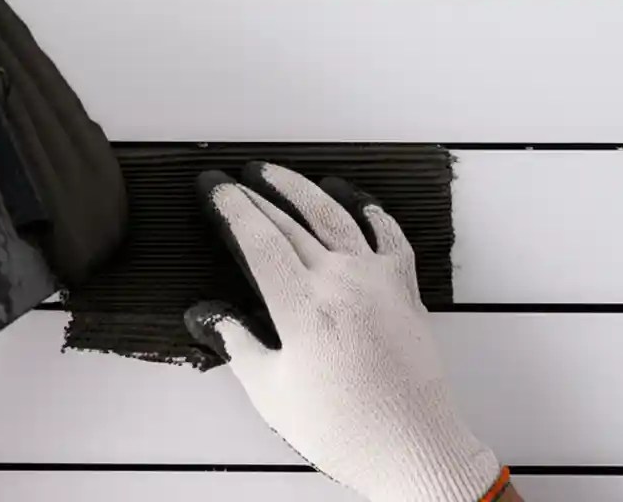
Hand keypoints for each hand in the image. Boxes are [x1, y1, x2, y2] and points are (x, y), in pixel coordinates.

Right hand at [185, 162, 506, 501]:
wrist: (416, 449)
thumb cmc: (345, 429)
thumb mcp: (271, 392)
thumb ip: (237, 343)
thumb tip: (207, 315)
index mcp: (304, 308)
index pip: (259, 240)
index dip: (231, 209)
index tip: (213, 188)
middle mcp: (343, 283)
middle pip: (291, 223)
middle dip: (255, 195)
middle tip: (232, 179)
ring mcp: (379, 282)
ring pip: (336, 216)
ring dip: (303, 189)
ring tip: (275, 173)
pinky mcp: (405, 291)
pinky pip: (389, 237)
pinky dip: (370, 212)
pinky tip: (355, 199)